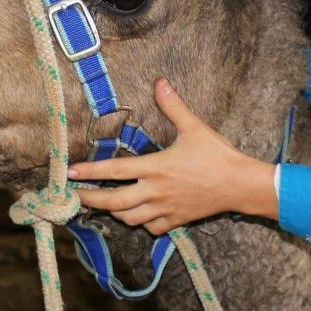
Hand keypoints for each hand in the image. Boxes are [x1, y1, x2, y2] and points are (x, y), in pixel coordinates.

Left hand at [69, 78, 278, 233]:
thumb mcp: (194, 127)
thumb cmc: (217, 155)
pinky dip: (140, 223)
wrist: (240, 185)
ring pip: (129, 219)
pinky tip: (138, 215)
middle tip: (74, 196)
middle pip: (113, 202)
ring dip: (113, 212)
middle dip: (90, 200)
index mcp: (156, 167)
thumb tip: (160, 82)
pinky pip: (151, 228)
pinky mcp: (176, 221)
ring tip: (104, 204)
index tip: (71, 173)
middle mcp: (155, 191)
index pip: (114, 170)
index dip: (90, 171)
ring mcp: (165, 209)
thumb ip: (173, 106)